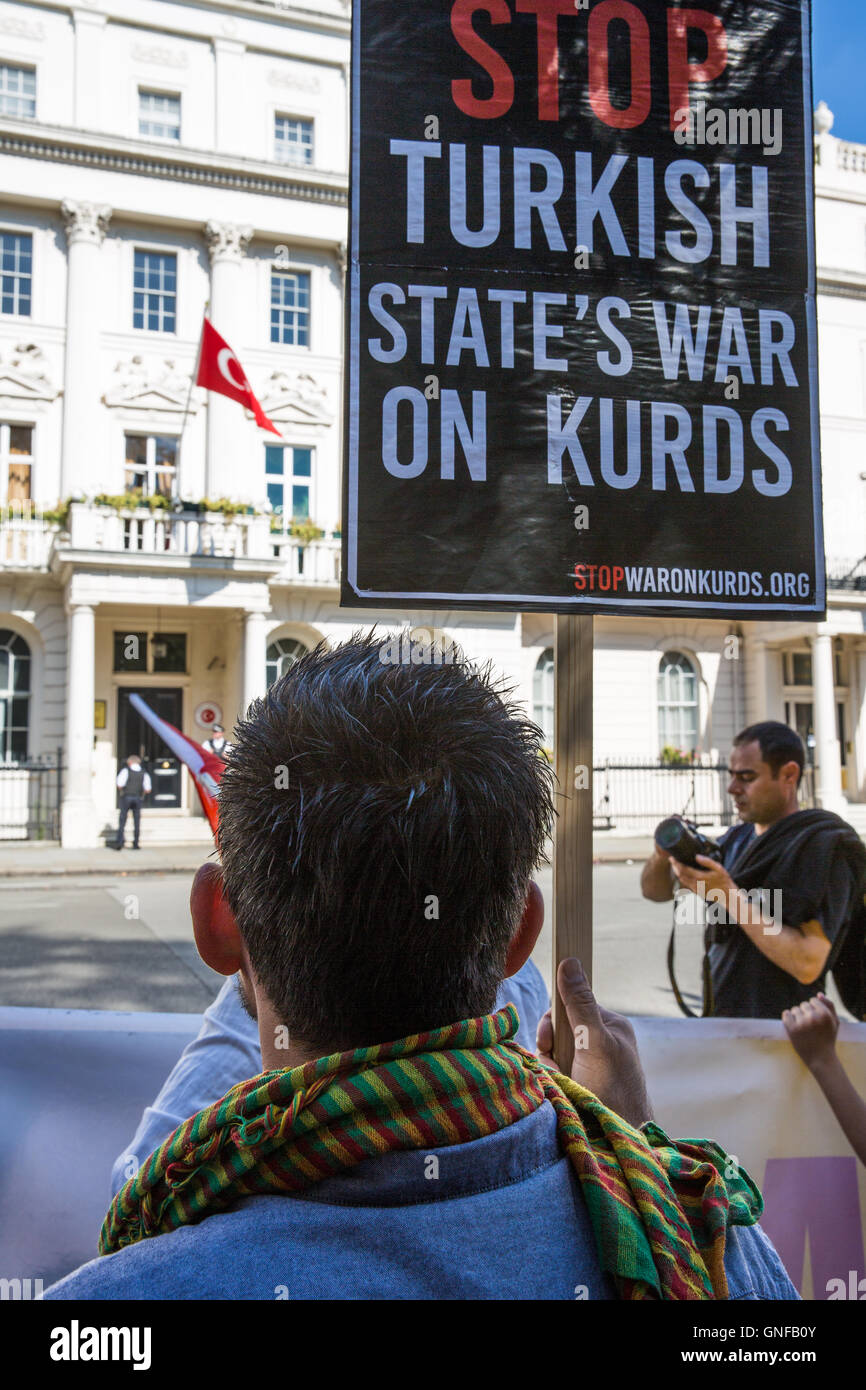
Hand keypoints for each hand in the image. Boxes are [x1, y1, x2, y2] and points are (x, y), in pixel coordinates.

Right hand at [536, 958, 653, 1127]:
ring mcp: (592, 1066)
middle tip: (559, 1069)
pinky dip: (553, 1084)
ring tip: (563, 1086)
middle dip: (550, 1051)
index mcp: (610, 1026)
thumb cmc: (613, 1091)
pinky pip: (555, 1074)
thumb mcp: (594, 1042)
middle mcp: (602, 1043)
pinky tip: (562, 1095)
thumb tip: (569, 960)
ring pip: (553, 1054)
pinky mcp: (582, 1086)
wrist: (618, 1143)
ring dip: (550, 1069)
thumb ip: (579, 1003)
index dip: (553, 1022)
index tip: (550, 1041)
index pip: (569, 1006)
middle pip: (558, 1031)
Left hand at [671, 854, 734, 900]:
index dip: (676, 863)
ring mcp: (695, 889)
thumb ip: (708, 862)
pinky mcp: (697, 892)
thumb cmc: (724, 881)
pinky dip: (683, 878)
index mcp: (699, 877)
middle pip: (680, 875)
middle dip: (675, 867)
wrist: (728, 896)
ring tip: (677, 866)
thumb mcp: (719, 868)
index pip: (683, 869)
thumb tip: (697, 856)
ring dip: (678, 873)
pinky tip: (685, 873)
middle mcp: (695, 884)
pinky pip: (687, 884)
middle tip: (672, 860)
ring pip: (682, 880)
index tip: (672, 858)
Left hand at [782, 993, 839, 1071]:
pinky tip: (793, 1025)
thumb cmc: (828, 1039)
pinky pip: (786, 1014)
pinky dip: (788, 1018)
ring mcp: (802, 1023)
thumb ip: (830, 1006)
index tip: (817, 1020)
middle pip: (803, 1004)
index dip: (815, 1009)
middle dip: (806, 1013)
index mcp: (825, 1014)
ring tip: (804, 1028)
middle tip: (810, 1026)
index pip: (813, 1000)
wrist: (821, 1058)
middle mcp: (813, 1017)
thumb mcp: (834, 1022)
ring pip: (794, 1010)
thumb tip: (819, 994)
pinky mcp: (792, 1029)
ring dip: (797, 1017)